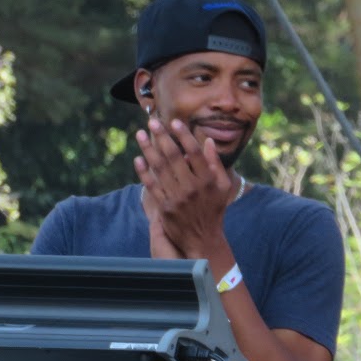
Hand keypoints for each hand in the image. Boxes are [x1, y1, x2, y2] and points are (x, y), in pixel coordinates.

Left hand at [134, 117, 233, 258]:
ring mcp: (177, 198)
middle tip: (152, 122)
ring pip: (160, 169)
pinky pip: (152, 186)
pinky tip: (138, 159)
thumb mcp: (222, 186)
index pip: (194, 152)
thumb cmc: (214, 209)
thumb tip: (208, 141)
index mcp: (208, 180)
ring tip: (139, 135)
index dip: (183, 136)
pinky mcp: (165, 208)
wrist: (203, 239)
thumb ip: (215, 163)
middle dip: (161, 137)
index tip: (174, 122)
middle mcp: (193, 188)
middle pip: (174, 157)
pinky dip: (144, 172)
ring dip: (148, 150)